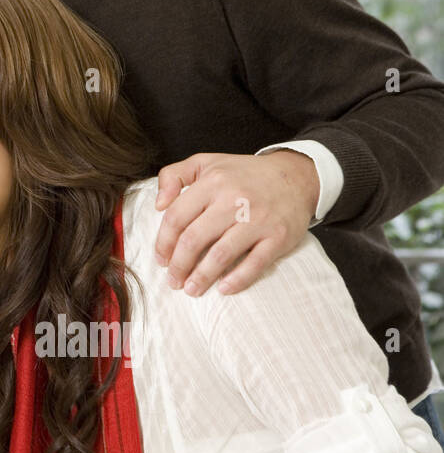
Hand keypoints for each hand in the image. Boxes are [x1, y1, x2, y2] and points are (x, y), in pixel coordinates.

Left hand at [153, 150, 319, 296]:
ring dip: (202, 277)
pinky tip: (223, 289)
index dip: (163, 242)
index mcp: (212, 182)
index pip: (176, 217)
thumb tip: (157, 205)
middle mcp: (233, 200)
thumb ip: (172, 176)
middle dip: (179, 265)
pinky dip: (237, 279)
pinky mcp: (278, 236)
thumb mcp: (204, 162)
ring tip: (192, 289)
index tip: (160, 259)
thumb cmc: (242, 174)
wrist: (294, 176)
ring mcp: (257, 219)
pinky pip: (255, 263)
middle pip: (194, 239)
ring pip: (221, 254)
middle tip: (173, 280)